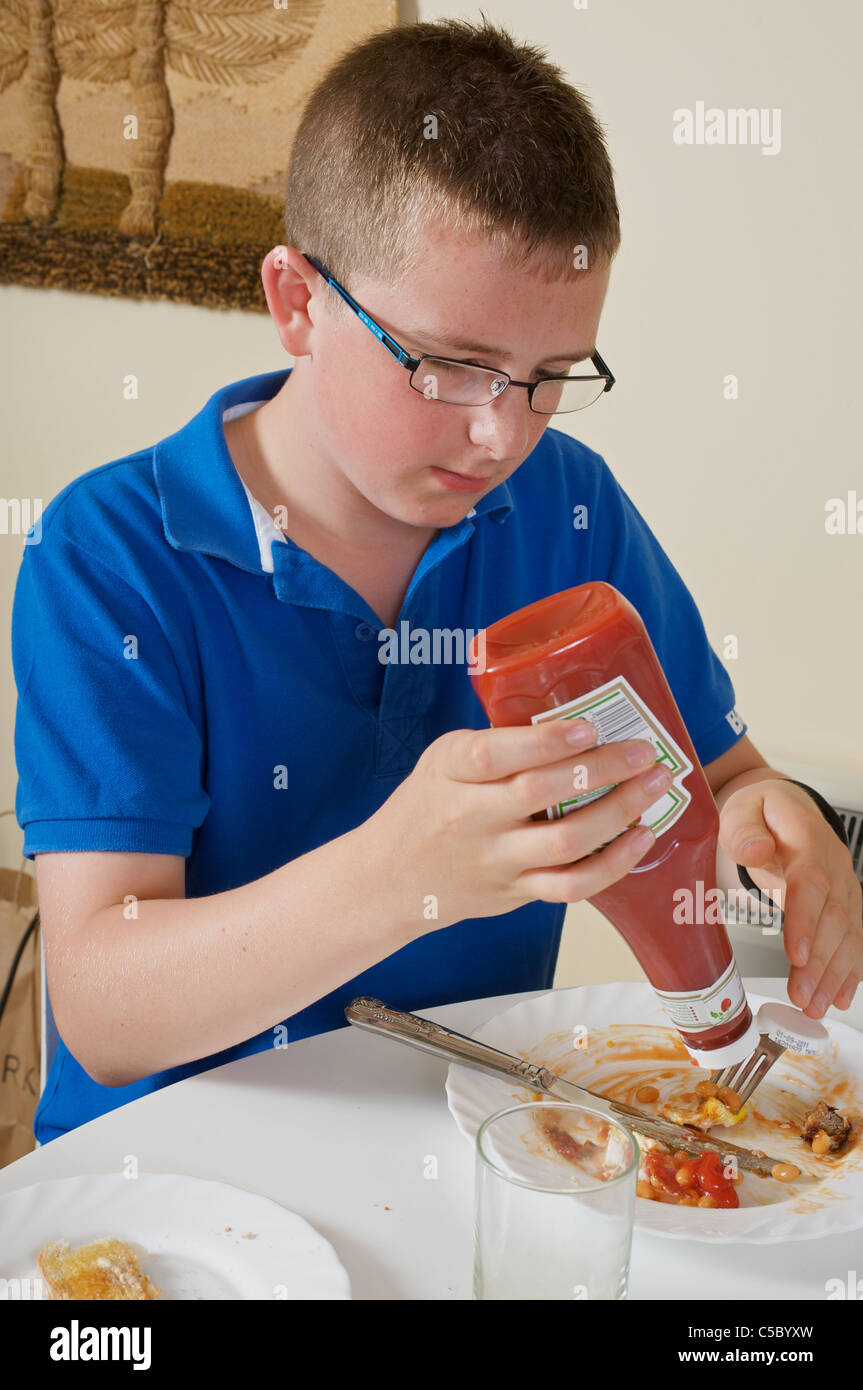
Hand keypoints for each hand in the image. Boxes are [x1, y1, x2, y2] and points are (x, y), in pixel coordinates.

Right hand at [363, 717, 670, 934]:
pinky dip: (614, 864)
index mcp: (450, 772)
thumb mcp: (443, 760)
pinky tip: (642, 837)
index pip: (494, 755)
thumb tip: (577, 717)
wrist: (391, 879)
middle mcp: (471, 818)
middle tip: (644, 750)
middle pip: (540, 795)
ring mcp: (496, 860)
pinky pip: (572, 887)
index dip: (544, 742)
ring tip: (654, 785)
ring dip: (619, 813)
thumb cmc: (427, 806)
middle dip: (602, 770)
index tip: (588, 726)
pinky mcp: (516, 893)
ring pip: (565, 843)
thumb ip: (498, 745)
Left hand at [718, 778, 862, 1016]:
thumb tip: (754, 850)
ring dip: (834, 975)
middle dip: (820, 962)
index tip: (797, 955)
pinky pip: (853, 938)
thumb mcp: (741, 809)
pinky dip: (849, 971)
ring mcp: (844, 884)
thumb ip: (742, 830)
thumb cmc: (758, 812)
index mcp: (807, 836)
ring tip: (815, 1007)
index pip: (810, 881)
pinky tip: (839, 996)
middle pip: (833, 916)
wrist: (783, 807)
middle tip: (801, 997)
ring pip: (847, 934)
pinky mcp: (845, 903)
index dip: (806, 919)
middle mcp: (834, 863)